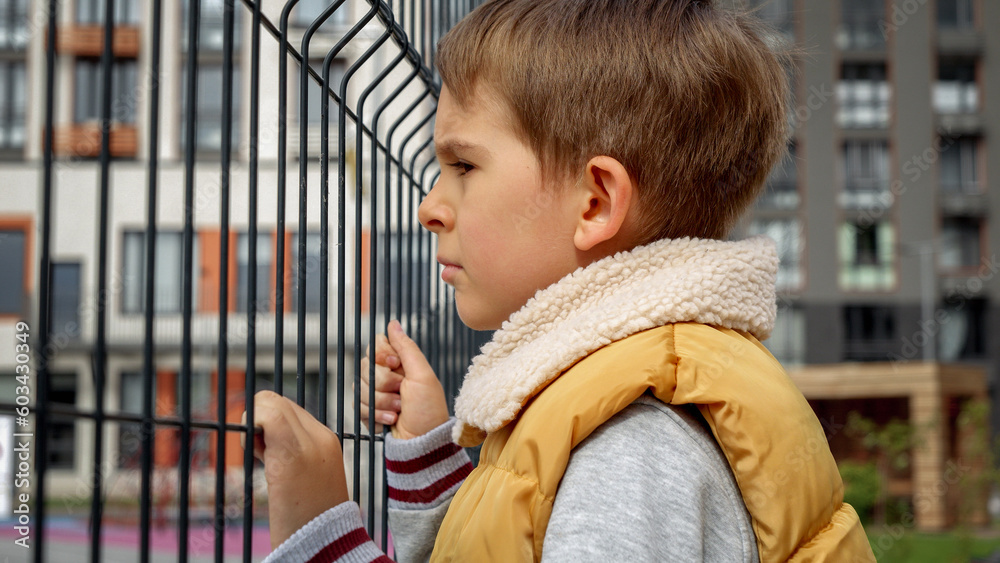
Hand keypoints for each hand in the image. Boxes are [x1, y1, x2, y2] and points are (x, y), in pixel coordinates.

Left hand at [243, 390, 349, 548]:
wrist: (326, 545)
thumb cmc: (309, 518)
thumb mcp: (306, 476)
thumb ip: (289, 451)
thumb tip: (262, 435)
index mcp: (327, 439)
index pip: (289, 407)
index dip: (269, 420)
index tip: (263, 447)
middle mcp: (321, 435)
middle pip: (277, 400)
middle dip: (258, 419)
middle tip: (258, 451)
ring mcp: (309, 443)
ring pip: (270, 402)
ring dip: (253, 424)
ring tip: (260, 456)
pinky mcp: (291, 454)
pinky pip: (266, 415)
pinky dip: (250, 426)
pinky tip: (256, 455)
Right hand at [360, 319, 449, 439]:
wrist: (423, 442)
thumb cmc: (429, 409)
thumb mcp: (422, 375)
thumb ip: (406, 347)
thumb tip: (393, 323)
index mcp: (399, 363)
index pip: (376, 345)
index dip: (381, 355)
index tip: (395, 364)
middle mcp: (385, 375)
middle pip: (365, 367)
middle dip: (384, 383)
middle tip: (402, 393)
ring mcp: (375, 393)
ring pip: (361, 388)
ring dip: (383, 402)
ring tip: (400, 409)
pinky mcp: (368, 411)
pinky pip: (359, 406)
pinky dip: (377, 415)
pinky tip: (392, 419)